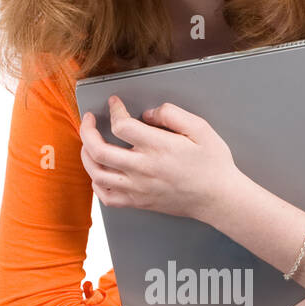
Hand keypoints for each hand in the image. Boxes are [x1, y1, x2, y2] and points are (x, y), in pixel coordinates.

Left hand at [80, 95, 240, 221]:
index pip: (121, 126)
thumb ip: (173, 114)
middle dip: (87, 130)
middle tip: (88, 120)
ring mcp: (138, 188)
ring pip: (97, 173)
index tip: (115, 104)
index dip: (114, 110)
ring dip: (86, 155)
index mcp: (159, 147)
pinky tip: (99, 173)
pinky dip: (96, 184)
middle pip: (99, 150)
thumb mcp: (201, 129)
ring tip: (88, 144)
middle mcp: (144, 169)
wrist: (218, 198)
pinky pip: (107, 197)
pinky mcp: (139, 202)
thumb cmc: (212, 164)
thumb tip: (148, 113)